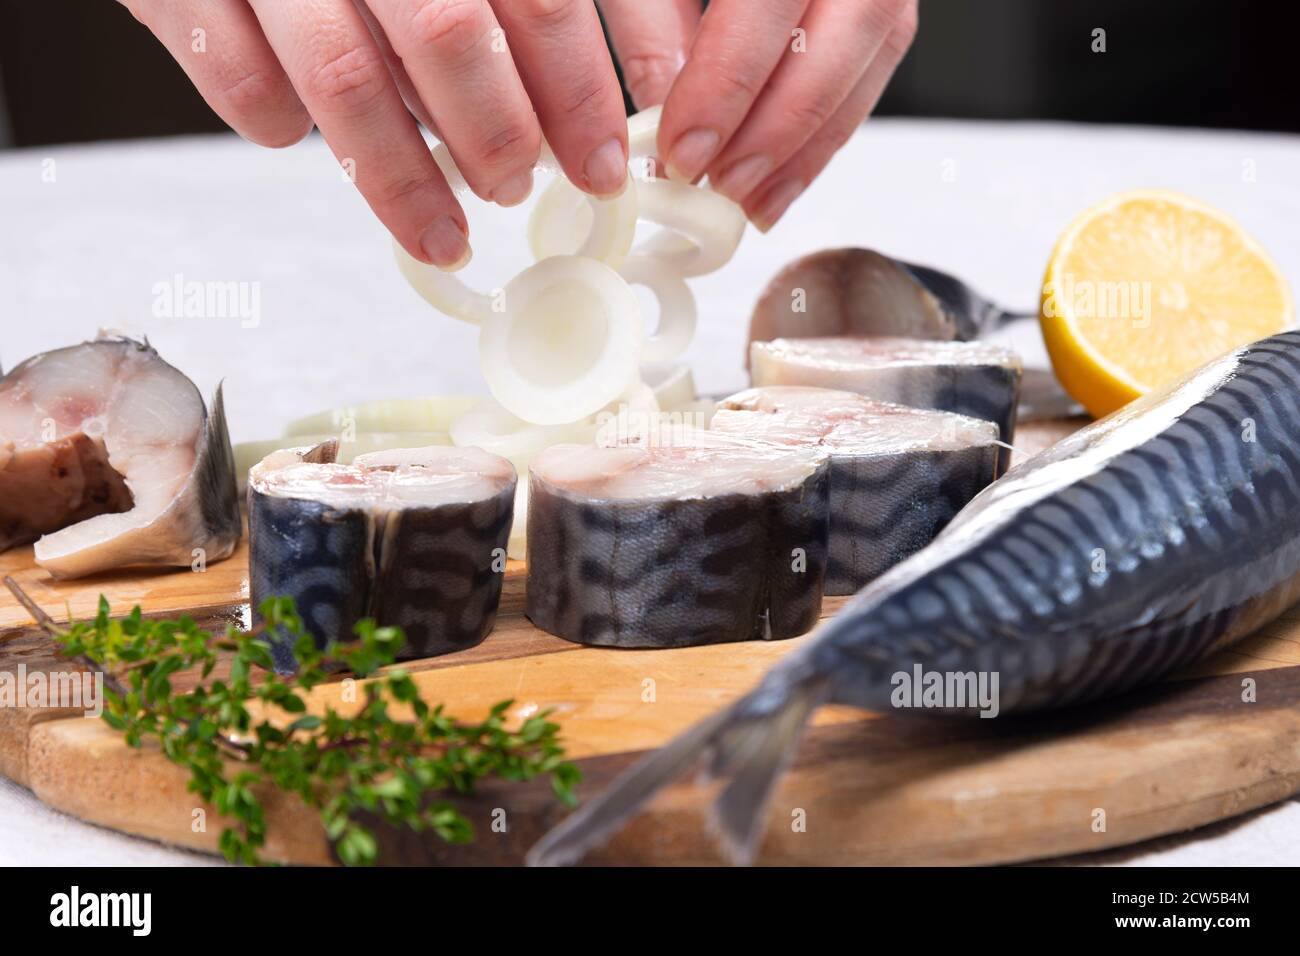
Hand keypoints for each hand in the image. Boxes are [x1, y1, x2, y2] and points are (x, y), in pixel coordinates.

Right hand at [122, 0, 630, 266]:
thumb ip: (528, 5)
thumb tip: (613, 97)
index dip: (582, 95)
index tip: (604, 167)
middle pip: (449, 34)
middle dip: (498, 135)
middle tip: (515, 188)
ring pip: (346, 78)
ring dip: (403, 178)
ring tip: (444, 234)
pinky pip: (241, 80)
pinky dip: (279, 126)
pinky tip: (304, 140)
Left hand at [600, 0, 917, 230]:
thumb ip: (651, 20)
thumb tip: (655, 116)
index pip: (766, 1)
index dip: (727, 84)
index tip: (684, 150)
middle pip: (844, 31)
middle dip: (778, 126)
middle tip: (721, 186)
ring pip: (874, 49)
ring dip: (813, 141)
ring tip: (754, 201)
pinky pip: (878, 55)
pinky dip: (832, 123)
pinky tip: (786, 173)